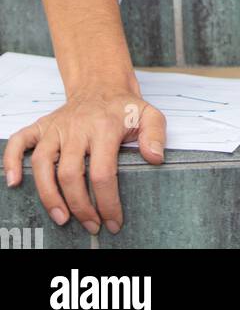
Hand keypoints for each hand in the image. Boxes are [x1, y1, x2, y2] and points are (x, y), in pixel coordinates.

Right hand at [3, 80, 165, 234]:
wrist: (101, 84)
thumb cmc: (123, 107)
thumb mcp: (149, 114)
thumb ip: (156, 134)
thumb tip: (155, 157)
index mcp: (104, 127)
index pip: (102, 173)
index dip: (107, 202)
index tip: (113, 221)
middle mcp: (77, 127)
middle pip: (70, 174)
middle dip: (80, 206)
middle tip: (91, 225)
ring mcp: (56, 127)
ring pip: (42, 163)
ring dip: (49, 195)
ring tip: (61, 217)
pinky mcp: (42, 126)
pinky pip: (19, 141)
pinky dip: (10, 160)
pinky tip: (13, 182)